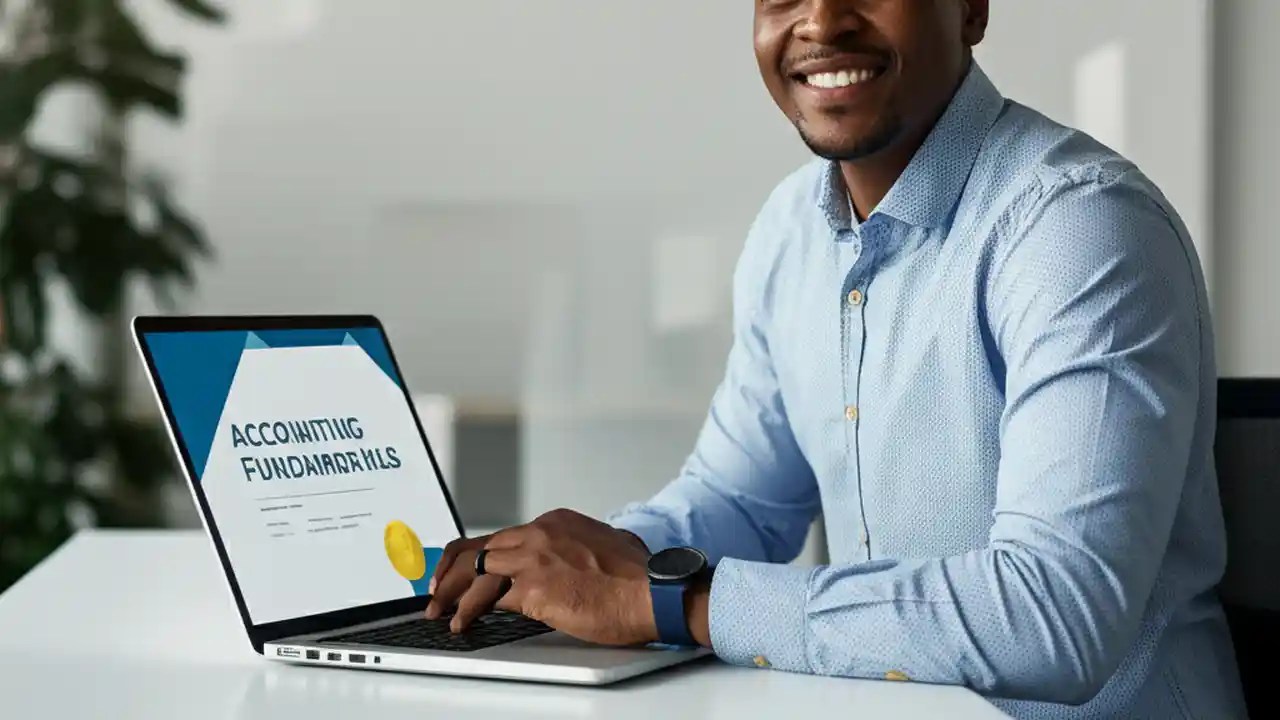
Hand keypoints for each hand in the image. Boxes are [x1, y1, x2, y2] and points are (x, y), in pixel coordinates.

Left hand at [425, 509, 656, 644]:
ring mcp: (534, 559)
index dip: (476, 556)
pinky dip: (471, 611)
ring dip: (452, 592)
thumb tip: (569, 563)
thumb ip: (577, 549)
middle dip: (450, 570)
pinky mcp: (533, 588)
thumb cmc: (638, 577)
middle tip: (435, 589)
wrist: (652, 591)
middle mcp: (539, 534)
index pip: (501, 536)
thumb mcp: (604, 546)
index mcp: (554, 522)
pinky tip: (465, 624)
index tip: (465, 571)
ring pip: (474, 569)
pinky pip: (489, 599)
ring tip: (440, 612)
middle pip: (478, 548)